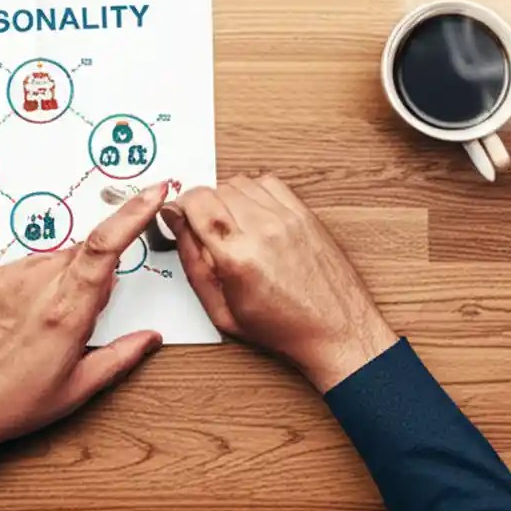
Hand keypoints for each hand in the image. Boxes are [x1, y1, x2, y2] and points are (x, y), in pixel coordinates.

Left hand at [0, 182, 169, 477]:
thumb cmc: (9, 403)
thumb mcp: (76, 389)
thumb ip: (120, 356)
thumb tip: (150, 338)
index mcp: (64, 312)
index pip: (105, 247)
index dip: (134, 213)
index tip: (154, 192)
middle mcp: (35, 285)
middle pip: (84, 254)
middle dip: (94, 276)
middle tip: (80, 319)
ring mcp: (7, 277)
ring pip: (55, 259)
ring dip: (63, 280)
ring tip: (44, 325)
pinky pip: (25, 266)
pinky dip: (35, 284)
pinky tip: (23, 319)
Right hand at [163, 175, 397, 391]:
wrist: (335, 328)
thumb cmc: (281, 327)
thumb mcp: (221, 310)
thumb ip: (191, 261)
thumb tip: (174, 223)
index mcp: (237, 258)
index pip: (196, 203)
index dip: (180, 205)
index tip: (178, 215)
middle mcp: (263, 231)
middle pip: (215, 189)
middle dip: (202, 205)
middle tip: (205, 229)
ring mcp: (287, 218)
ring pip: (240, 182)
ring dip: (227, 197)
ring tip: (231, 225)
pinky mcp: (304, 213)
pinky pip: (268, 182)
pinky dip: (254, 192)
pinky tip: (253, 214)